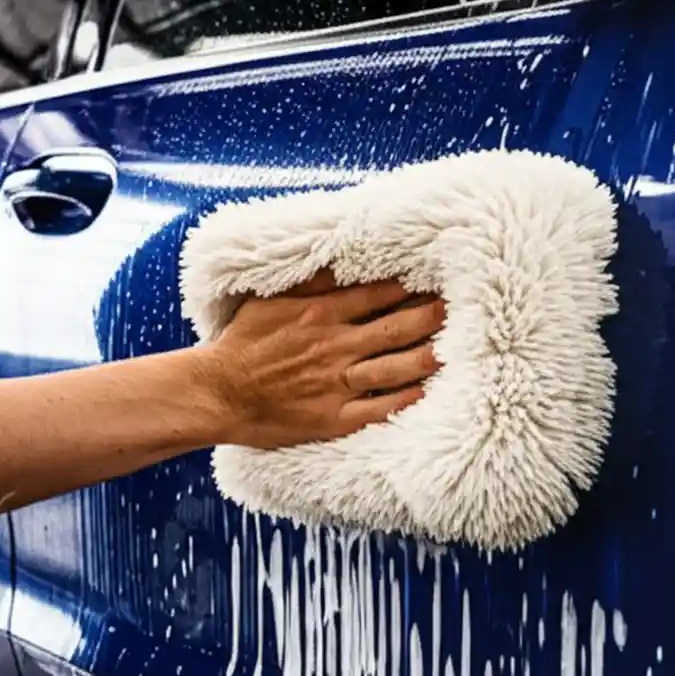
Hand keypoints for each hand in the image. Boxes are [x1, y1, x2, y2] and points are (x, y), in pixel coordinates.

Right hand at [193, 270, 444, 448]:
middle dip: (431, 317)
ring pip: (394, 367)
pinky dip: (405, 399)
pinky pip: (379, 409)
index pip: (378, 294)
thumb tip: (341, 257)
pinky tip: (426, 391)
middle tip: (458, 309)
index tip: (435, 280)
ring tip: (454, 347)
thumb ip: (309, 281)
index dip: (411, 287)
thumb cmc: (242, 343)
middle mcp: (334, 346)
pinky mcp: (333, 418)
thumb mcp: (269, 299)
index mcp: (320, 313)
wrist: (216, 393)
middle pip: (396, 328)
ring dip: (428, 356)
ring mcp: (336, 384)